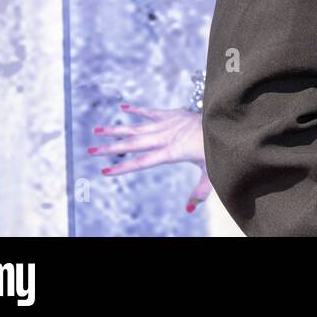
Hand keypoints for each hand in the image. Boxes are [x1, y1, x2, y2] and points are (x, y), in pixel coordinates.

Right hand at [88, 103, 211, 212]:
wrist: (227, 121)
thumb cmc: (219, 149)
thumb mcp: (212, 173)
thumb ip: (200, 192)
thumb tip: (188, 209)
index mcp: (173, 151)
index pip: (143, 162)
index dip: (123, 167)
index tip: (104, 171)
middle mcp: (167, 136)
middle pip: (134, 144)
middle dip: (110, 148)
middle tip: (90, 150)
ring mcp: (169, 123)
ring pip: (138, 127)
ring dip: (117, 129)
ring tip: (97, 131)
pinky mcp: (174, 113)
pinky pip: (152, 112)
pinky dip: (138, 110)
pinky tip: (123, 108)